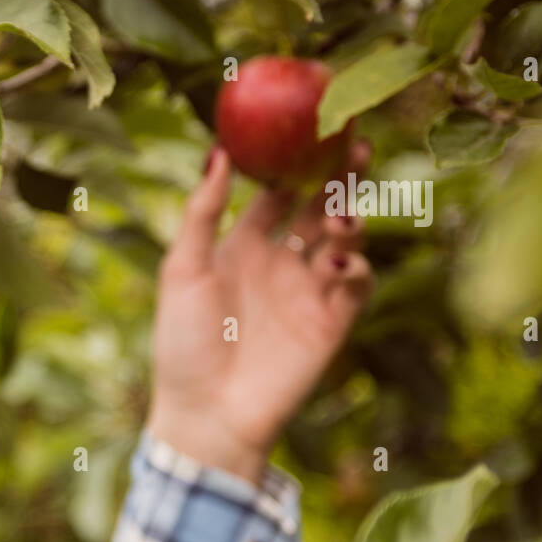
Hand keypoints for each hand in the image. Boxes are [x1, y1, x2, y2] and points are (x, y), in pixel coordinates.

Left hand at [146, 141, 374, 484]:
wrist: (206, 414)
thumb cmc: (182, 344)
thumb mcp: (182, 270)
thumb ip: (202, 212)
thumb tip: (218, 150)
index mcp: (242, 245)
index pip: (280, 191)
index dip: (297, 160)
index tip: (313, 126)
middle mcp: (280, 262)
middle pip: (320, 206)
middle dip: (340, 176)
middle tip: (357, 146)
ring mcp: (308, 291)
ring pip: (345, 239)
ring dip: (349, 219)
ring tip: (339, 219)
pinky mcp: (332, 323)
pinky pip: (359, 283)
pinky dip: (358, 266)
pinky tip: (339, 264)